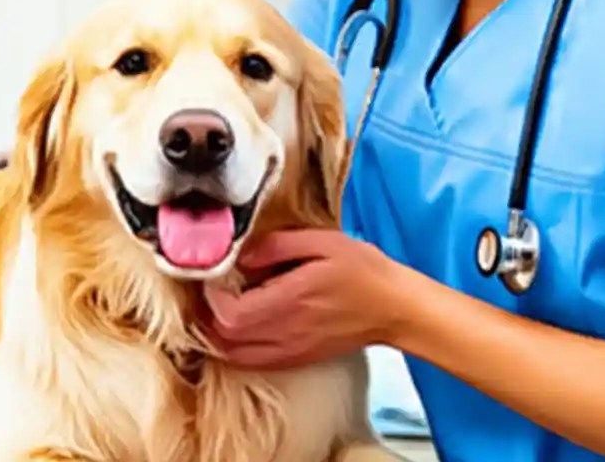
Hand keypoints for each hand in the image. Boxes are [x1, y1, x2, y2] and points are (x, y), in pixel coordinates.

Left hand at [202, 228, 402, 369]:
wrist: (395, 309)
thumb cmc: (363, 271)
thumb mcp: (322, 242)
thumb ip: (277, 245)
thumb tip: (241, 255)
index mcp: (292, 300)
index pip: (232, 316)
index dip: (213, 299)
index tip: (216, 278)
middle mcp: (287, 332)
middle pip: (225, 339)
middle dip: (209, 315)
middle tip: (215, 291)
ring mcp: (291, 351)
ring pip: (233, 355)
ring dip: (218, 334)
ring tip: (223, 308)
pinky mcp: (296, 359)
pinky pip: (251, 362)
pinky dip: (234, 348)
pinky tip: (240, 326)